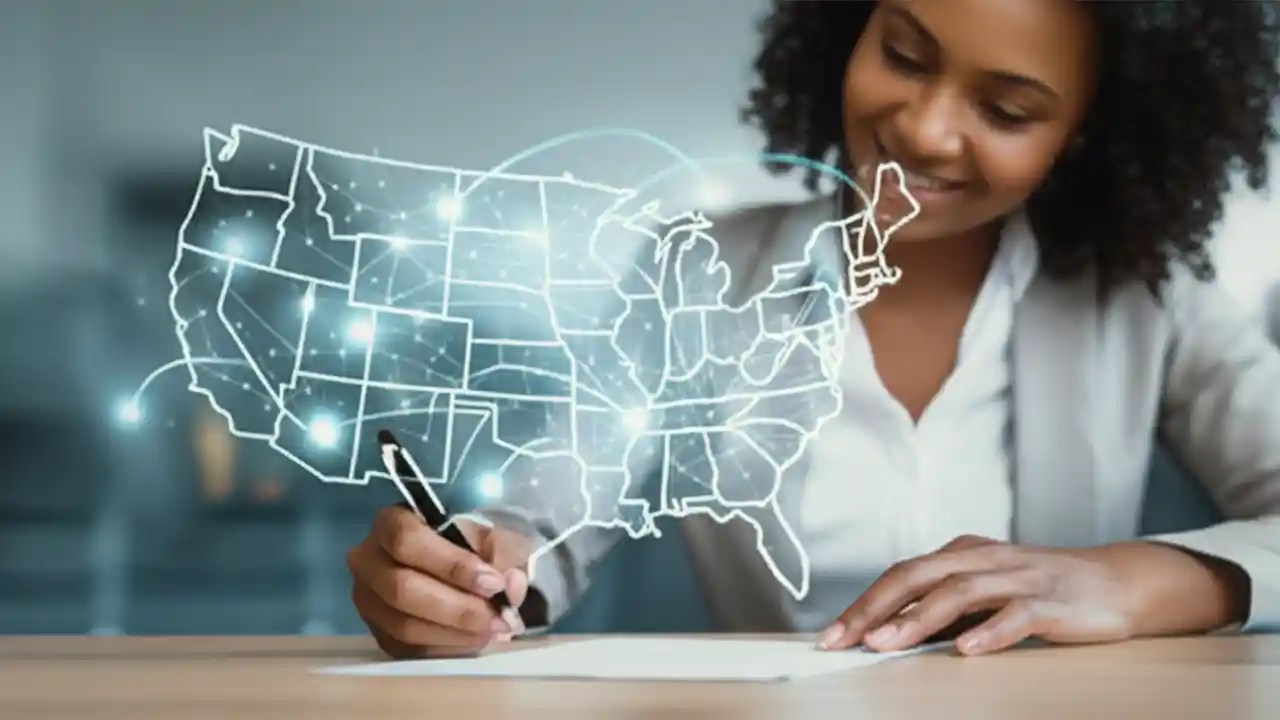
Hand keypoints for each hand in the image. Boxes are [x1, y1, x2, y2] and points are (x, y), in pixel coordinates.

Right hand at [347, 505, 532, 658]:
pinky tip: (476, 639)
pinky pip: (408, 649)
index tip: (492, 582)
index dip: (451, 565)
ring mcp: (367, 600)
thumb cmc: (467, 538)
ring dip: (455, 633)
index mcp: (389, 523)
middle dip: (457, 608)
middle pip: (402, 589)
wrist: (452, 562)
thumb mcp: (486, 532)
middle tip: (498, 617)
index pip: (407, 541)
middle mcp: (367, 561)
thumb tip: (511, 585)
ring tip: (494, 630)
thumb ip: (500, 553)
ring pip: (404, 626)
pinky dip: (447, 647)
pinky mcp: (379, 633)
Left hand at [818, 535, 1138, 655]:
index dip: (864, 603)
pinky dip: (989, 631)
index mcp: (963, 554)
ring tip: (885, 644)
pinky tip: (965, 650)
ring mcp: (1018, 577)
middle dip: (874, 607)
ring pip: (959, 592)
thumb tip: (889, 632)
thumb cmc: (1043, 590)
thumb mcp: (987, 592)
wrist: (1119, 581)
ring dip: (918, 619)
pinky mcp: (1051, 601)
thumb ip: (944, 606)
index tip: (831, 635)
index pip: (901, 574)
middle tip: (841, 639)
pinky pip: (1016, 615)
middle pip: (917, 575)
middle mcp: (984, 559)